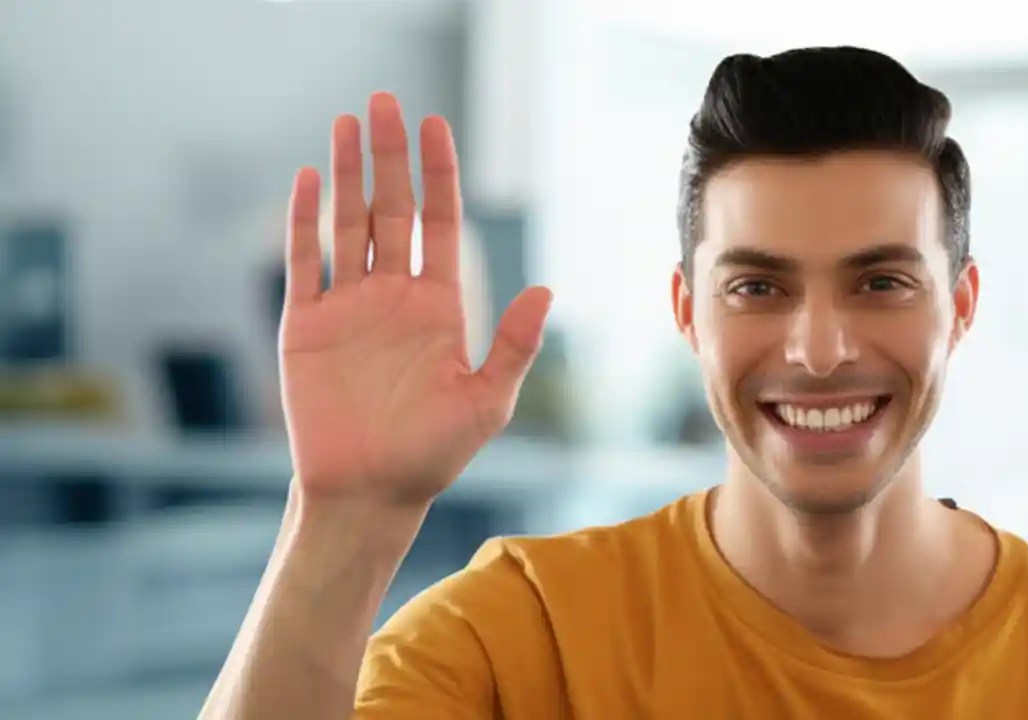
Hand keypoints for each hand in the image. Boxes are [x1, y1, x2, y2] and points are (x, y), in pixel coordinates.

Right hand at [278, 92, 551, 507]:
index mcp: (438, 306)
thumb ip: (513, 344)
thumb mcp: (486, 401)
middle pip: (392, 209)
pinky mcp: (307, 326)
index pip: (440, 223)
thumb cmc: (432, 455)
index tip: (433, 125)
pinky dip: (302, 222)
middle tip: (383, 102)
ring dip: (345, 174)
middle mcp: (394, 296)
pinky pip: (303, 263)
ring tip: (344, 123)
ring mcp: (349, 307)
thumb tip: (546, 288)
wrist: (368, 494)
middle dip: (389, 156)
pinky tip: (305, 181)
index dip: (438, 174)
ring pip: (346, 224)